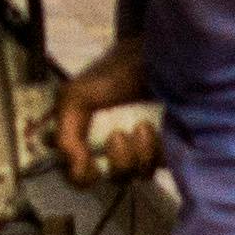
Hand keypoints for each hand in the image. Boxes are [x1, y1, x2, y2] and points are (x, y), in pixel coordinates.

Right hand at [49, 37, 158, 183]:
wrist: (158, 57)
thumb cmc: (114, 73)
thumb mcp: (77, 97)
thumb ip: (67, 134)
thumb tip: (76, 169)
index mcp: (86, 136)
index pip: (77, 173)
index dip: (83, 177)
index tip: (92, 167)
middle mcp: (112, 146)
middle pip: (111, 177)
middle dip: (118, 160)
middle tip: (119, 134)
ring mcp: (141, 149)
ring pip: (137, 174)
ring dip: (139, 154)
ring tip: (143, 126)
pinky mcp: (167, 147)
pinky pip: (161, 167)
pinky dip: (158, 153)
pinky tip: (158, 129)